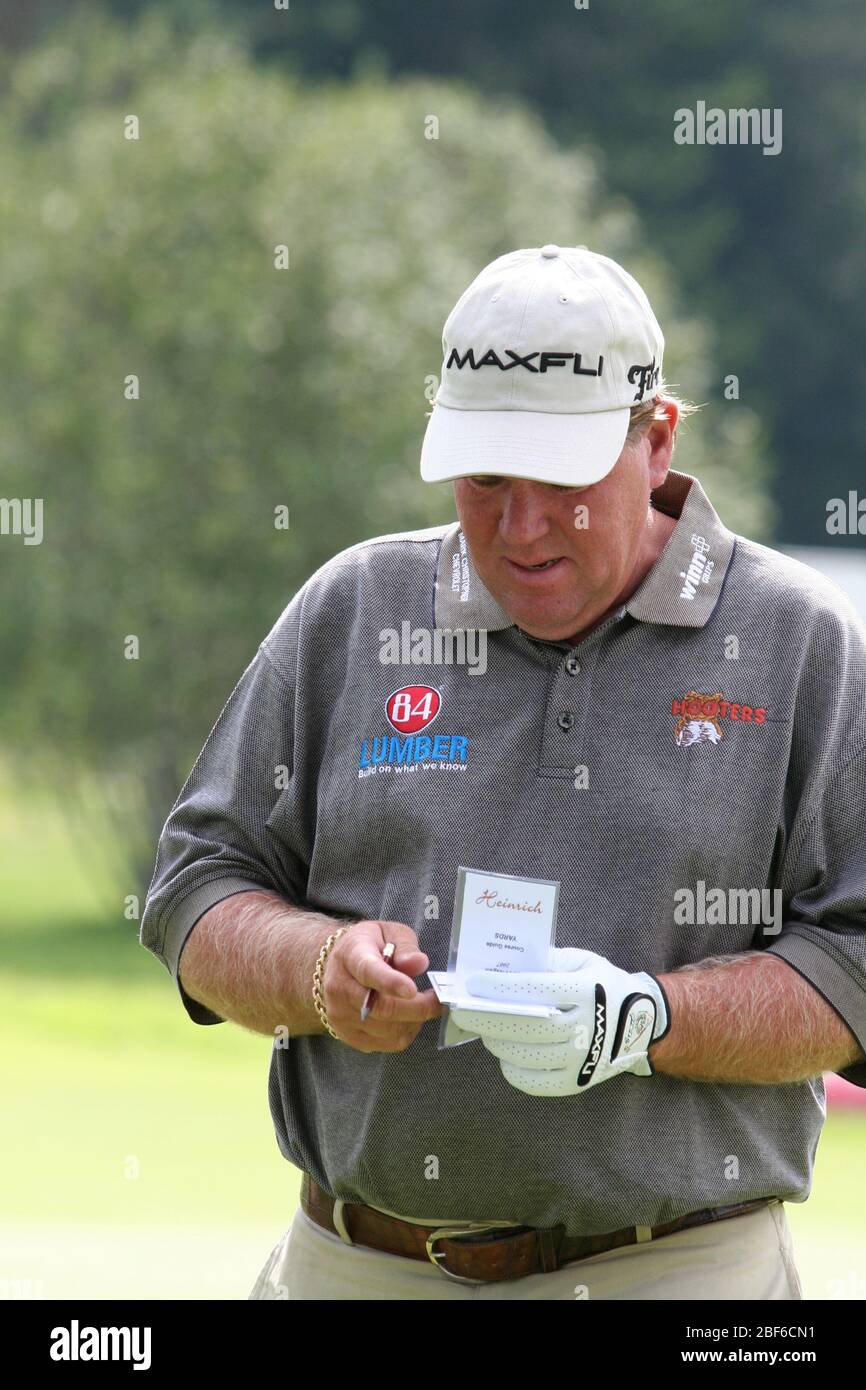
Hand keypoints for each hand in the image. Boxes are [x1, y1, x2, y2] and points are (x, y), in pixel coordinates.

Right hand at [324, 919, 444, 1052]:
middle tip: (437, 1000)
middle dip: (417, 1008)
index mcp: (351, 956)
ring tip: (422, 1005)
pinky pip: (387, 1044)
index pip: (368, 971)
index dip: (390, 982)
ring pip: (388, 1030)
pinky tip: (409, 1018)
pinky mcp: (348, 1036)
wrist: (338, 965)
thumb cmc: (369, 946)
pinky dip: (406, 1033)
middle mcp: (340, 988)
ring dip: (414, 1021)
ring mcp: (341, 1016)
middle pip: (381, 1008)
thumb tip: (418, 963)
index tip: (411, 989)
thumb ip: (405, 945)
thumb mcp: (389, 932)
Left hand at [448, 947, 669, 1095]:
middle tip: (462, 1011)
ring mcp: (583, 1059)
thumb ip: (544, 961)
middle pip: (526, 1025)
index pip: (536, 990)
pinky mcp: (578, 1082)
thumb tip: (500, 966)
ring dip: (496, 1042)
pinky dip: (513, 1069)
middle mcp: (587, 1027)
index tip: (474, 983)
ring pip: (527, 1055)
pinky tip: (505, 1054)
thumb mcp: (580, 961)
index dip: (501, 988)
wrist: (640, 1023)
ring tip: (483, 1031)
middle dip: (487, 1018)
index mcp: (588, 990)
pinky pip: (535, 1082)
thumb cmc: (600, 985)